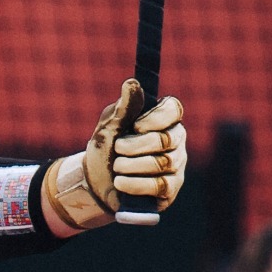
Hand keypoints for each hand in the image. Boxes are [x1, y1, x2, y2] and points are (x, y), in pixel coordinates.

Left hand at [44, 78, 187, 229]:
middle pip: (166, 139)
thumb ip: (123, 108)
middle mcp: (175, 140)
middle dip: (136, 146)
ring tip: (116, 167)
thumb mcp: (109, 126)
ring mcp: (176, 165)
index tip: (135, 126)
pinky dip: (135, 184)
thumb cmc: (106, 148)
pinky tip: (121, 182)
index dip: (156, 118)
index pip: (173, 109)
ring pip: (163, 163)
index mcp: (162, 119)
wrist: (95, 182)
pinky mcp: (171, 188)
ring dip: (131, 166)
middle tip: (118, 148)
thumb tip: (132, 83)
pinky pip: (160, 185)